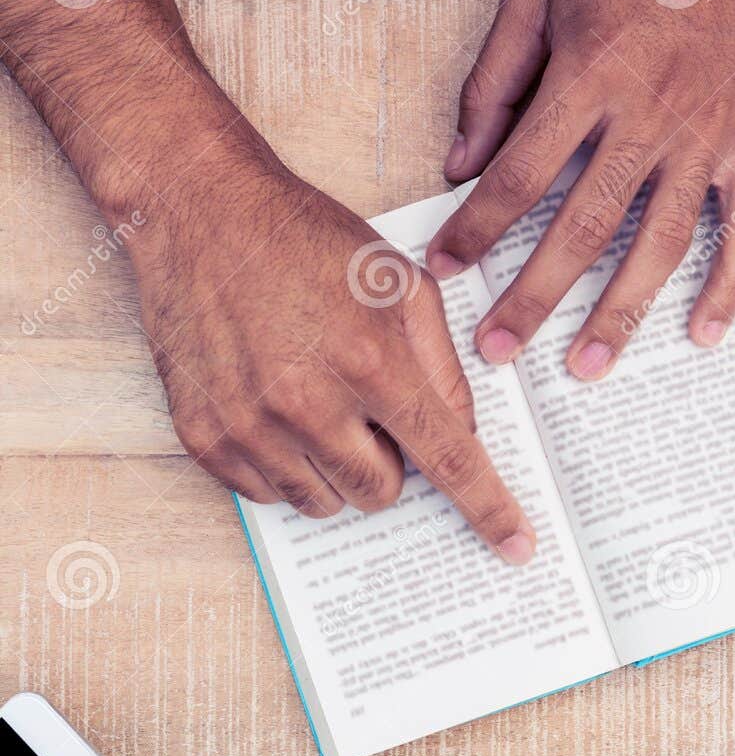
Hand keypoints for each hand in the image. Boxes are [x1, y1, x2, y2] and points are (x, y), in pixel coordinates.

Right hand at [128, 140, 535, 558]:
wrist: (197, 209)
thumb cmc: (302, 238)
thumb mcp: (397, 281)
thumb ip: (441, 363)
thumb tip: (464, 435)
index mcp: (368, 359)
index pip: (445, 457)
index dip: (486, 506)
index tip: (516, 546)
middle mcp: (307, 403)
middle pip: (380, 492)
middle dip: (386, 461)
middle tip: (362, 406)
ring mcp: (249, 426)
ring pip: (323, 504)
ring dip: (333, 469)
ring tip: (313, 403)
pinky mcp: (205, 436)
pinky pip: (267, 496)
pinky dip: (282, 467)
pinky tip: (272, 409)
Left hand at [427, 0, 734, 376]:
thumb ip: (495, 80)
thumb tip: (461, 163)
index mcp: (589, 74)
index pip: (518, 175)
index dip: (476, 229)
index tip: (445, 271)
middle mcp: (649, 115)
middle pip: (582, 227)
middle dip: (534, 297)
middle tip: (500, 351)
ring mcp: (707, 136)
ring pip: (659, 243)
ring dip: (621, 312)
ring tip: (589, 365)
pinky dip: (726, 286)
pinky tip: (700, 334)